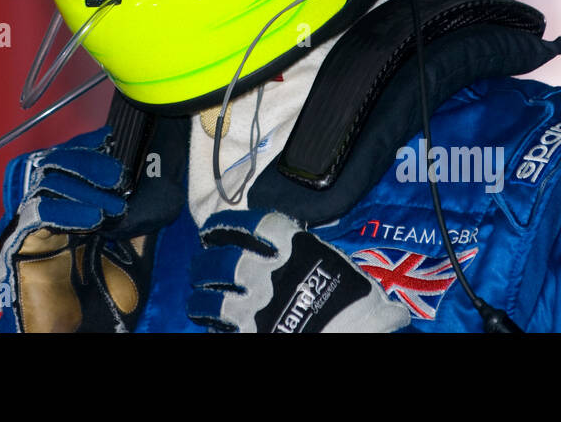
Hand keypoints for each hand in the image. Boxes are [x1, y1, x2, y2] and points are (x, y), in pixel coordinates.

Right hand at [0, 128, 145, 331]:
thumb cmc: (104, 299)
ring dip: (81, 186)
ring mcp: (31, 227)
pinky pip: (36, 215)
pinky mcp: (20, 246)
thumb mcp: (133, 252)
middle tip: (117, 176)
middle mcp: (46, 210)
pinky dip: (65, 210)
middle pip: (52, 164)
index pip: (69, 161)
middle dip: (85, 162)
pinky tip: (91, 219)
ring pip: (45, 184)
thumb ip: (141, 220)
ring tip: (112, 207)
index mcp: (70, 205)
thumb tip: (162, 187)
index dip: (88, 149)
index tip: (112, 141)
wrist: (81, 335)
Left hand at [187, 209, 411, 332]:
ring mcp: (257, 306)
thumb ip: (305, 252)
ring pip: (211, 299)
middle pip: (222, 261)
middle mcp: (269, 272)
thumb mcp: (335, 264)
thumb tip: (281, 248)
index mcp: (293, 247)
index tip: (212, 229)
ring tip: (197, 299)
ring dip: (200, 298)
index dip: (225, 226)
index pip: (250, 226)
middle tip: (200, 265)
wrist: (363, 334)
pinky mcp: (251, 334)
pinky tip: (209, 323)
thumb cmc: (360, 304)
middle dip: (206, 263)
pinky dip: (211, 325)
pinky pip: (220, 329)